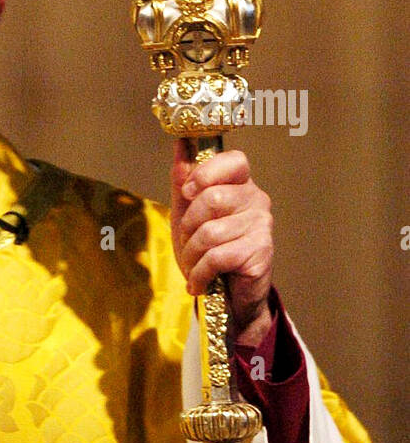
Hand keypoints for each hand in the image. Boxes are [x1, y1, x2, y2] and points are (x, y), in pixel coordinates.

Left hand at [170, 142, 273, 346]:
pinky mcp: (261, 253)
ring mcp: (262, 227)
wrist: (226, 298)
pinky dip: (199, 273)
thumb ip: (183, 180)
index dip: (205, 173)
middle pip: (212, 199)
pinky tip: (199, 282)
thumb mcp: (187, 213)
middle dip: (189, 225)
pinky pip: (217, 257)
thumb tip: (180, 144)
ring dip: (192, 254)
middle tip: (188, 241)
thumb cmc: (208, 249)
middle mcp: (257, 200)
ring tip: (194, 265)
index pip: (234, 161)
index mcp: (241, 184)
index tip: (188, 192)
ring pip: (211, 232)